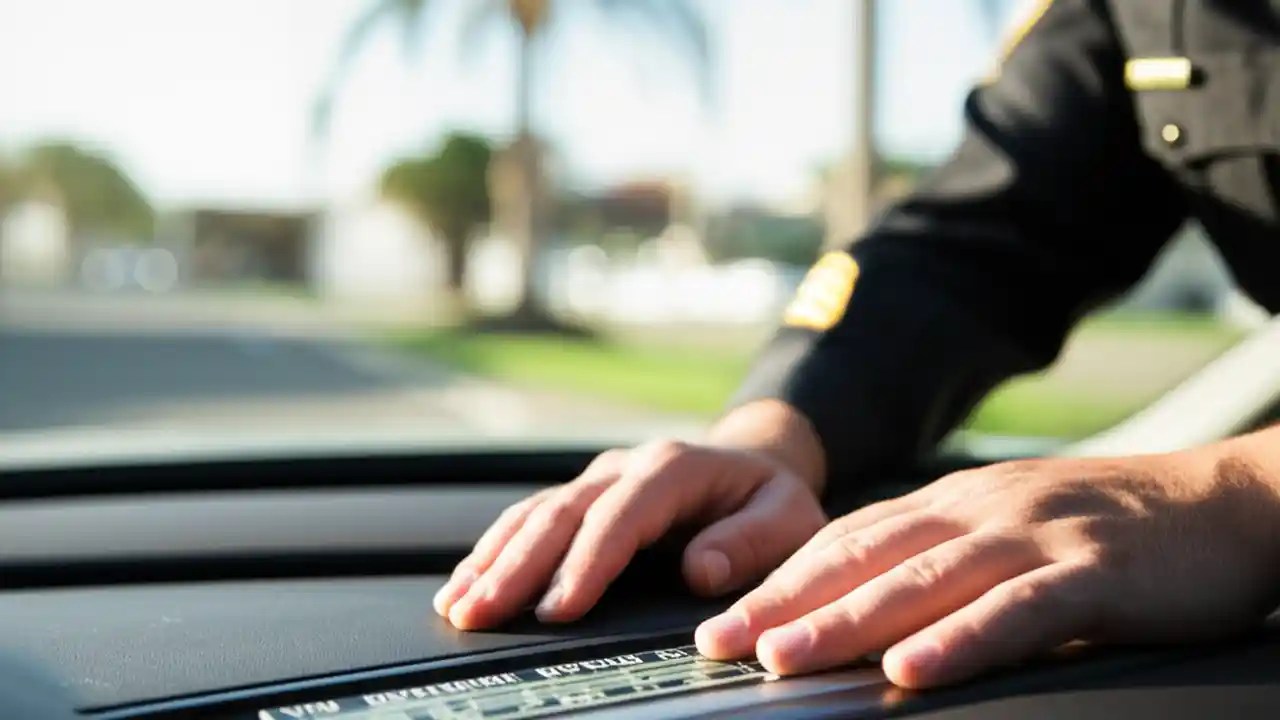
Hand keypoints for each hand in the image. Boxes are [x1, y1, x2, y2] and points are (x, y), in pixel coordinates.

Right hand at [433, 439, 827, 629]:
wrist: (752, 463)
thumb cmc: (771, 500)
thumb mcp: (789, 517)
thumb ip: (750, 541)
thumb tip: (699, 570)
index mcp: (674, 469)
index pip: (620, 517)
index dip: (586, 564)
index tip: (558, 609)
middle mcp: (625, 467)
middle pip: (560, 515)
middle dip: (516, 567)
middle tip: (480, 614)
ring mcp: (597, 479)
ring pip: (533, 515)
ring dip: (492, 560)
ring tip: (458, 604)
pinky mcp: (580, 497)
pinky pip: (528, 520)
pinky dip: (493, 552)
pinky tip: (463, 583)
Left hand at [695, 451, 1279, 687]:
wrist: (1224, 498)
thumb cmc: (1108, 527)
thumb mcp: (1010, 530)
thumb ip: (946, 560)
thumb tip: (868, 612)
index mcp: (954, 504)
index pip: (847, 540)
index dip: (780, 579)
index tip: (723, 616)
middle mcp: (980, 512)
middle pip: (865, 557)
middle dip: (786, 602)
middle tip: (722, 641)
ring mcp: (1034, 539)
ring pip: (924, 580)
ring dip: (846, 620)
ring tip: (783, 658)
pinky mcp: (1092, 575)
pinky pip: (1016, 611)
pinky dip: (960, 640)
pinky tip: (912, 668)